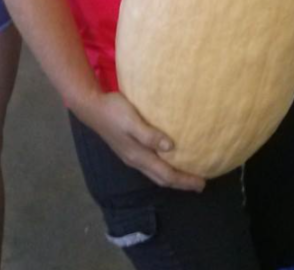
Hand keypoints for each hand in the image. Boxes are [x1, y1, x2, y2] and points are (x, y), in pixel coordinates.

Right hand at [74, 91, 206, 192]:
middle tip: (199, 184)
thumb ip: (149, 134)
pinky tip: (168, 160)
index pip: (166, 174)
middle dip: (181, 183)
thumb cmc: (113, 111)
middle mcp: (135, 160)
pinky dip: (164, 168)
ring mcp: (131, 156)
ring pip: (156, 173)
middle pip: (162, 178)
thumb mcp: (132, 120)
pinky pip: (151, 166)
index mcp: (138, 156)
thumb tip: (170, 147)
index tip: (202, 183)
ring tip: (187, 175)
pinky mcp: (129, 149)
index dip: (184, 180)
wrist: (91, 107)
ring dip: (172, 177)